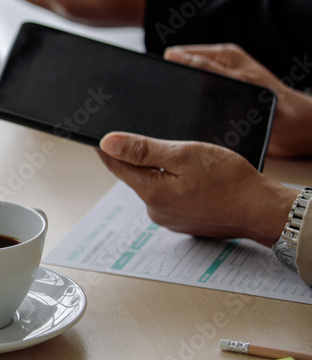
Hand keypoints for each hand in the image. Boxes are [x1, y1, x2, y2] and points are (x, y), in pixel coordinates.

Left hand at [97, 132, 293, 246]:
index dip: (106, 149)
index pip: (116, 166)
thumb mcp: (183, 155)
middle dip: (142, 158)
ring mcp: (170, 219)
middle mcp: (155, 210)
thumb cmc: (230, 181)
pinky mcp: (185, 222)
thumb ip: (143, 150)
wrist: (263, 210)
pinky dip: (177, 185)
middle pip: (136, 176)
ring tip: (187, 163)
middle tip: (158, 144)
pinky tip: (196, 179)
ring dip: (163, 172)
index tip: (96, 137)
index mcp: (151, 193)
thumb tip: (107, 143)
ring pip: (155, 186)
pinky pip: (171, 197)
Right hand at [163, 44, 311, 157]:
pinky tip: (190, 121)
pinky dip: (192, 113)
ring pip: (189, 92)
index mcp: (224, 56)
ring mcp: (219, 88)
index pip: (183, 54)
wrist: (296, 129)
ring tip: (176, 113)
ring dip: (184, 103)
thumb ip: (208, 68)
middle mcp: (220, 69)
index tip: (157, 79)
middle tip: (166, 100)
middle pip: (183, 73)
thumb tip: (174, 55)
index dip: (170, 65)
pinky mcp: (220, 106)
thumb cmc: (275, 103)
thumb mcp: (238, 81)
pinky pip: (198, 107)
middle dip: (175, 85)